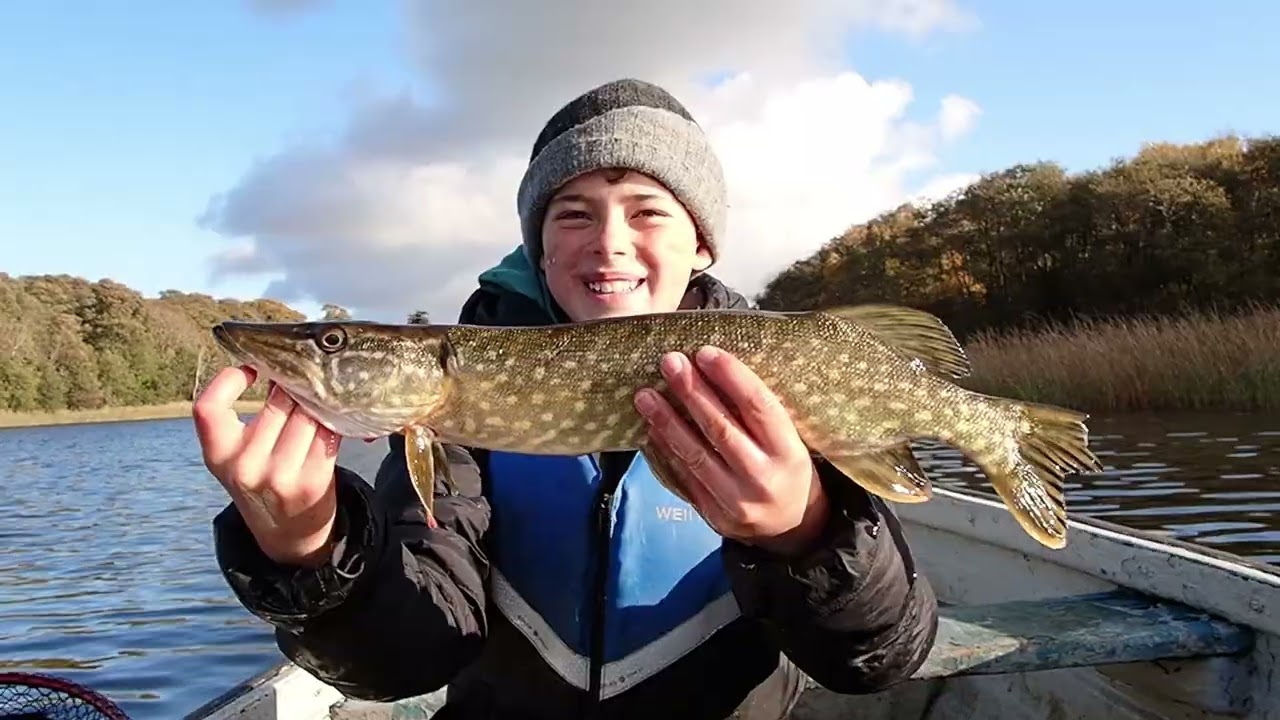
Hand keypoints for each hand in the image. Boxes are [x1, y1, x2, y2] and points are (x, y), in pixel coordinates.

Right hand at [193, 365, 341, 567]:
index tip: (250, 369)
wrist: (288, 533)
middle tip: (304, 376)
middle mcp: (245, 466)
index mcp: (217, 455)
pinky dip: (334, 420)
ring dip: (318, 401)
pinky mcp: (312, 481)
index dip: (227, 381)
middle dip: (294, 385)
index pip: (207, 408)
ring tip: (322, 395)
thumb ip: (248, 419)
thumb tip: (281, 366)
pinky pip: (328, 433)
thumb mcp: (238, 455)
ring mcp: (279, 476)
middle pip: (278, 402)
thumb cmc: (263, 480)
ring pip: (307, 414)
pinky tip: (333, 416)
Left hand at [633, 346, 828, 556]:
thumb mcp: (790, 440)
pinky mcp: (714, 515)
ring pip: (695, 455)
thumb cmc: (786, 467)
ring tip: (645, 396)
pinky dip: (666, 450)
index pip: (759, 407)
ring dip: (666, 422)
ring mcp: (736, 501)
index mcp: (789, 452)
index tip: (705, 352)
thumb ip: (759, 415)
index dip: (731, 377)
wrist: (791, 526)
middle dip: (691, 392)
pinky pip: (684, 477)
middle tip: (669, 362)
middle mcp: (763, 478)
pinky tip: (651, 428)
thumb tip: (713, 369)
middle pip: (720, 428)